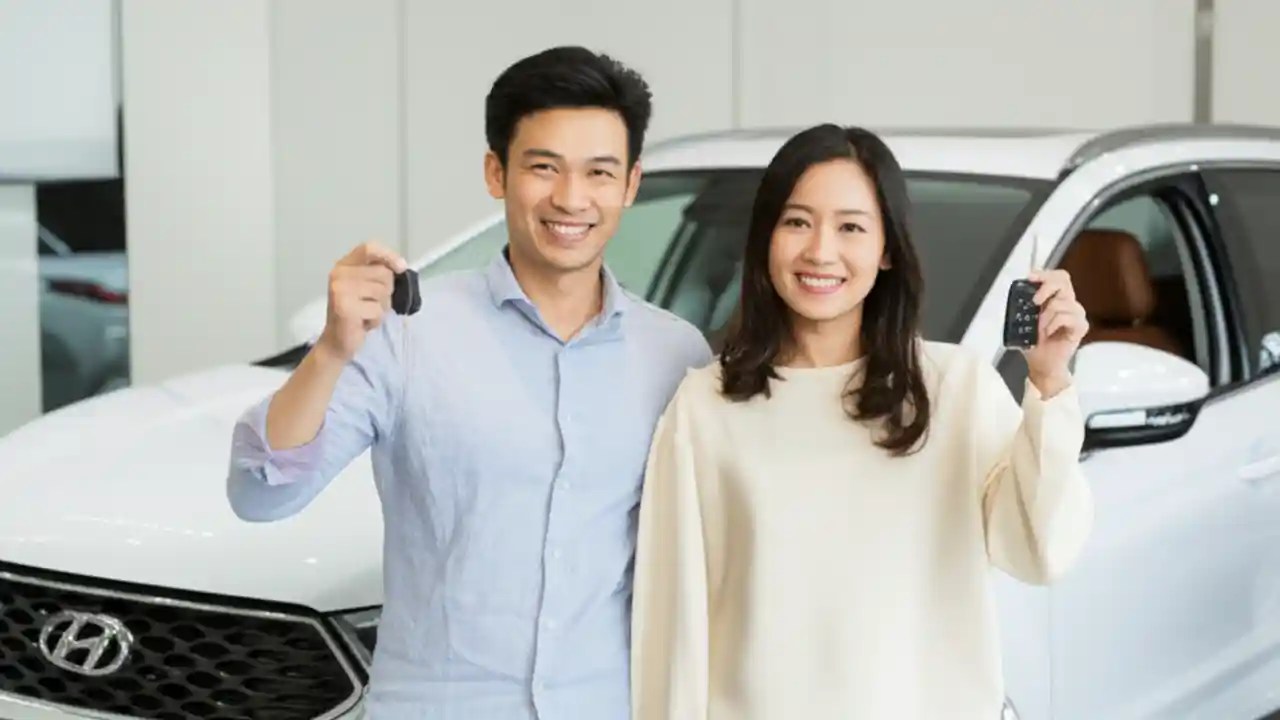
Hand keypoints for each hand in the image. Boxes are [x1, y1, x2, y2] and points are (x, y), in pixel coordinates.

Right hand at [316, 241, 407, 363]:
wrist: (337, 341)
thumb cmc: (356, 313)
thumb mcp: (366, 287)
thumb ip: (378, 273)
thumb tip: (401, 266)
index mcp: (344, 265)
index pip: (369, 248)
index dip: (388, 255)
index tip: (401, 268)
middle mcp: (339, 274)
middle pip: (383, 273)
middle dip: (387, 292)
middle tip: (371, 303)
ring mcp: (340, 290)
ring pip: (383, 292)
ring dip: (381, 308)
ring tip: (366, 313)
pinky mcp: (345, 308)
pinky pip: (377, 310)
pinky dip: (376, 320)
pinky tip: (362, 323)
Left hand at [1022, 268, 1088, 397]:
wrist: (1042, 364)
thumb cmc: (1033, 343)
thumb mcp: (1024, 319)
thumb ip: (1025, 304)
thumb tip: (1018, 291)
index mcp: (1056, 298)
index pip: (1058, 277)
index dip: (1045, 274)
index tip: (1030, 278)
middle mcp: (1068, 302)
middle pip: (1063, 281)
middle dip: (1046, 288)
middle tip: (1035, 302)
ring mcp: (1076, 314)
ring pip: (1061, 302)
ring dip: (1045, 316)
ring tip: (1039, 329)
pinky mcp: (1080, 326)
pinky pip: (1067, 317)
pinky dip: (1053, 324)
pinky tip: (1048, 333)